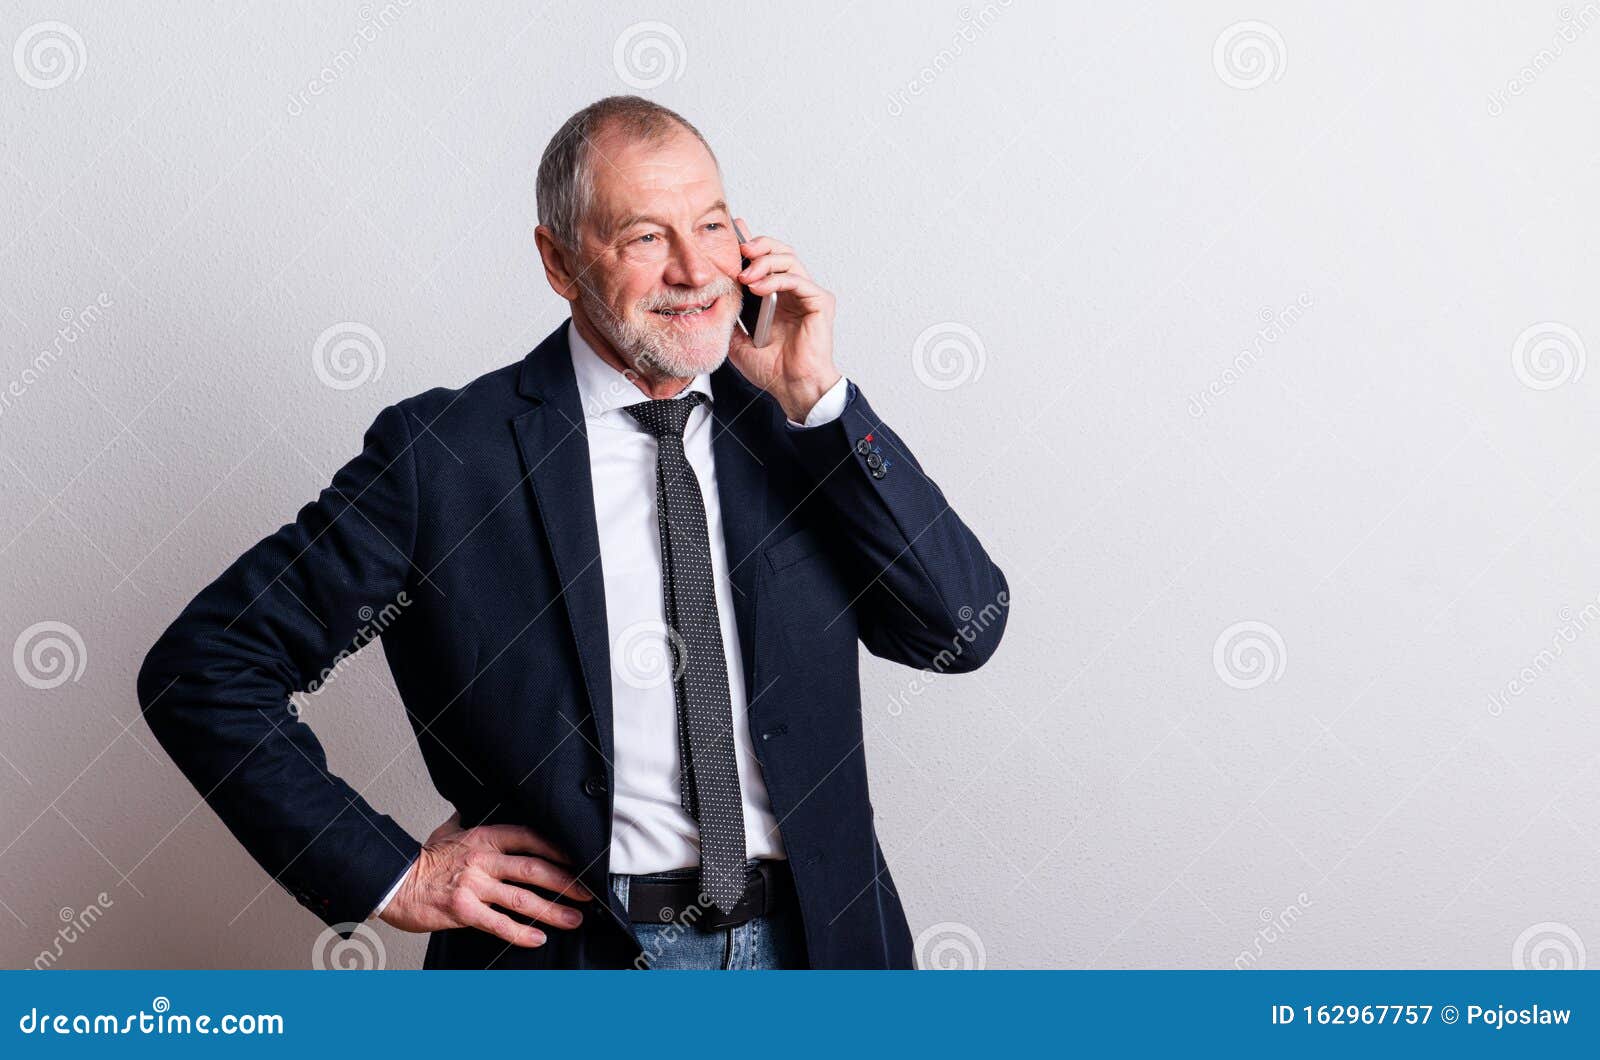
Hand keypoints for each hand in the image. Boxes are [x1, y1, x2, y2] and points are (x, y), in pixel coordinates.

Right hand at [377, 810, 593, 946]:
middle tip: (587, 892)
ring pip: (522, 898)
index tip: (579, 859)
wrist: (393, 882)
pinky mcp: (464, 911)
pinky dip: (521, 932)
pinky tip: (537, 938)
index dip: (558, 848)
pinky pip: (499, 923)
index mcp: (484, 837)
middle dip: (566, 881)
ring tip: (573, 918)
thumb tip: (479, 806)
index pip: (530, 838)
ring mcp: (474, 885)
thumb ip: (470, 821)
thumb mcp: (449, 830)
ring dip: (552, 910)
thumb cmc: (422, 860)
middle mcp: (483, 859)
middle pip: (534, 868)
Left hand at [728, 220, 841, 422]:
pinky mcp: (820, 302)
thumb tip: (710, 296)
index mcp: (776, 296)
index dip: (750, 244)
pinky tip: (758, 287)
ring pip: (789, 259)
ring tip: (745, 276)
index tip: (732, 234)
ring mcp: (808, 295)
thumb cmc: (772, 368)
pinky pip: (798, 280)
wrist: (791, 388)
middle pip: (780, 251)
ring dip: (764, 262)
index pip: (765, 259)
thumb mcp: (736, 338)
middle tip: (739, 250)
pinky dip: (776, 279)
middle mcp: (794, 291)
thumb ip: (729, 315)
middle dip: (758, 245)